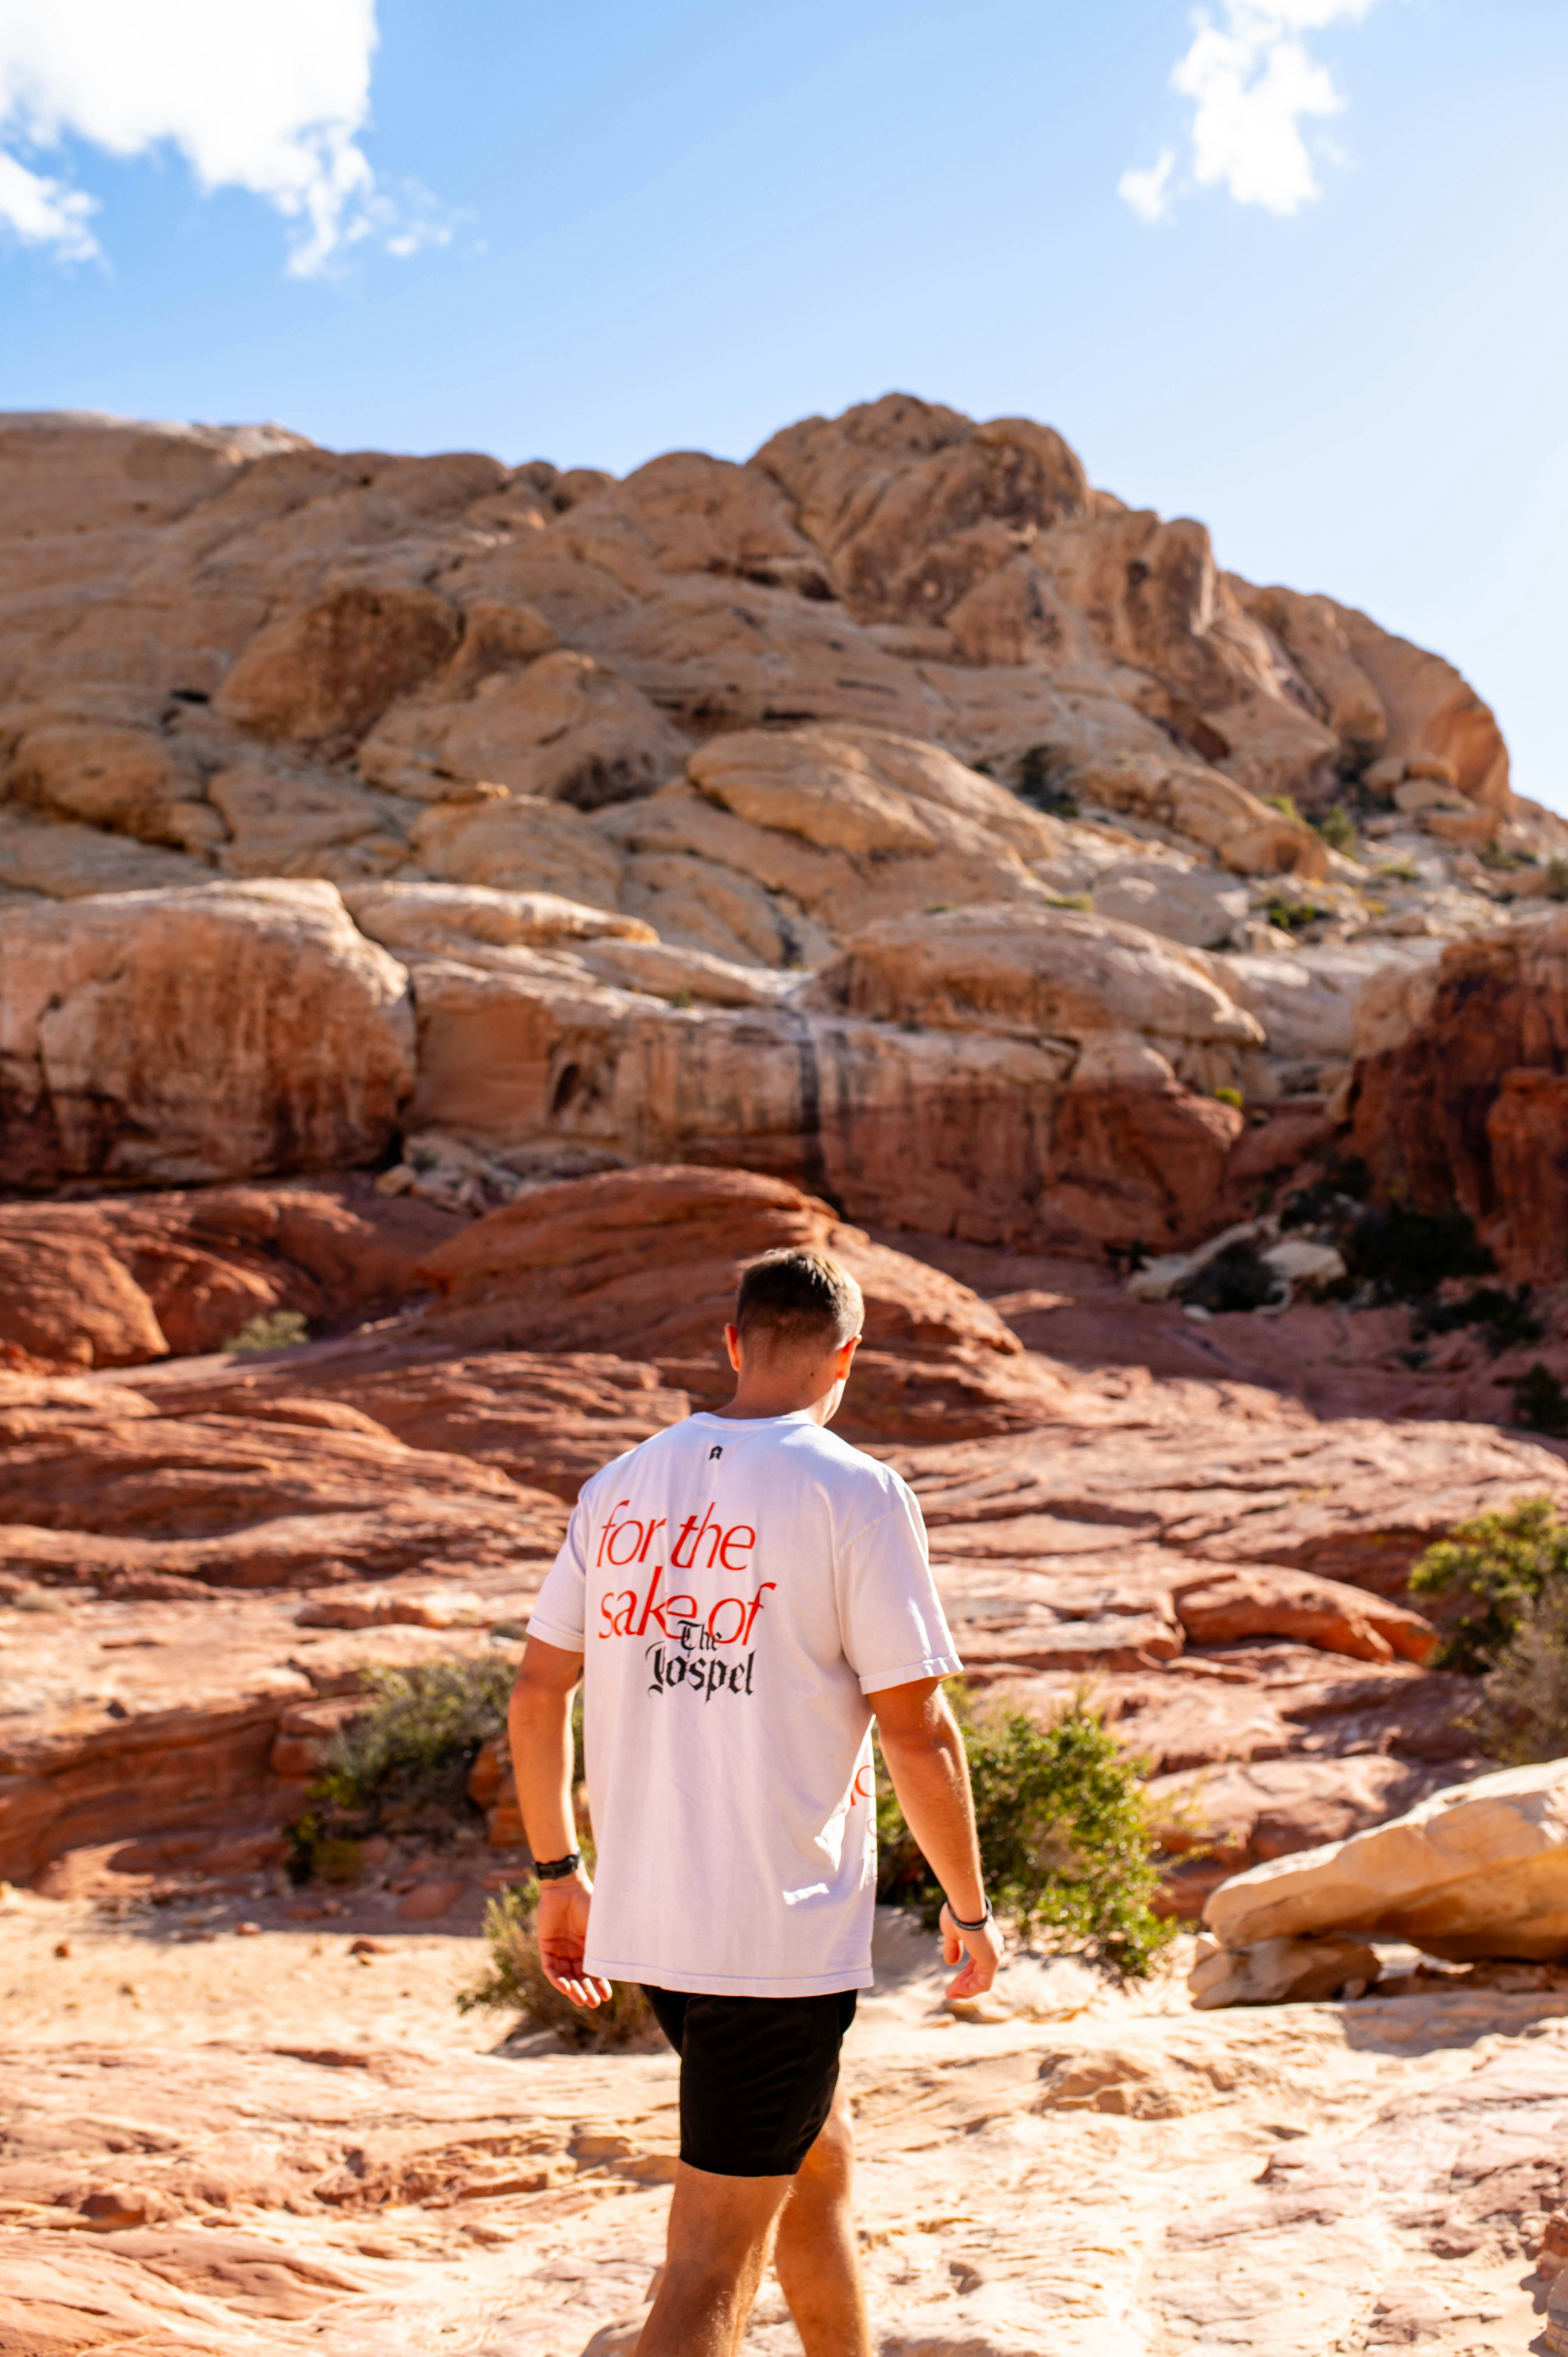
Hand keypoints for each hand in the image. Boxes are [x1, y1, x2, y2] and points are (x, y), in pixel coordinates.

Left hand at [535, 1873, 612, 2008]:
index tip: (607, 1997)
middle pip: (579, 1977)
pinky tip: (565, 1988)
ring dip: (572, 1989)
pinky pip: (550, 1968)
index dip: (600, 1984)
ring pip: (565, 1976)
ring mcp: (559, 1949)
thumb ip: (607, 1943)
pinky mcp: (546, 1946)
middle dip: (586, 1991)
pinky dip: (556, 1979)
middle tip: (593, 2003)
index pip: (594, 1971)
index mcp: (588, 1946)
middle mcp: (574, 1950)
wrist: (566, 1887)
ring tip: (581, 2000)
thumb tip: (628, 1960)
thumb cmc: (587, 1903)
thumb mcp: (601, 1927)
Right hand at [940, 1900, 1003, 2000]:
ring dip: (964, 1990)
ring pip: (981, 1982)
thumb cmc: (957, 1914)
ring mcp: (994, 1955)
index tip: (952, 1984)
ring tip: (949, 1993)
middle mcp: (994, 1950)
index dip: (965, 1976)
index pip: (977, 1965)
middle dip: (964, 1985)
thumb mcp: (952, 1933)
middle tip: (949, 1992)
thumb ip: (953, 1948)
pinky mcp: (991, 1960)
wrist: (963, 1905)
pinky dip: (969, 1990)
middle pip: (979, 1975)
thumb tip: (951, 1962)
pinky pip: (982, 1984)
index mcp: (986, 1942)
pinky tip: (955, 1990)